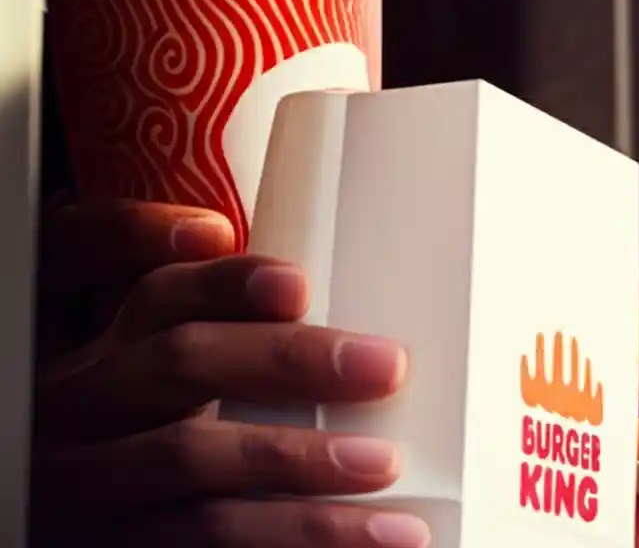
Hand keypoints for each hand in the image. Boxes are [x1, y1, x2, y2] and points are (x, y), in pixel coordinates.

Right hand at [32, 200, 431, 547]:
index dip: (224, 283)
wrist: (108, 525)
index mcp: (112, 352)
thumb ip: (239, 352)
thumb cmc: (160, 449)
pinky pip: (192, 546)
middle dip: (288, 359)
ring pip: (189, 458)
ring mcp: (88, 485)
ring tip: (382, 466)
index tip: (299, 287)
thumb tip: (358, 335)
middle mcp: (86, 409)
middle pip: (181, 363)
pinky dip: (277, 541)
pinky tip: (354, 542)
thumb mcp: (170, 396)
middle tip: (387, 367)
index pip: (161, 294)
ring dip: (295, 463)